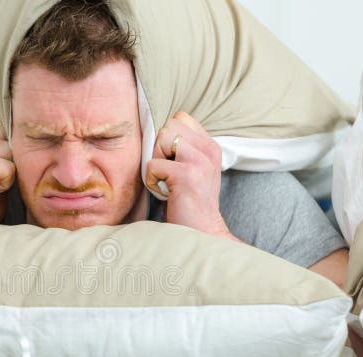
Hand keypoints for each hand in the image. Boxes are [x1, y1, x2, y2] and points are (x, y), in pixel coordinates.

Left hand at [146, 111, 232, 239]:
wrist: (202, 232)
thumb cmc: (189, 202)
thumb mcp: (192, 169)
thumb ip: (183, 148)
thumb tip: (156, 130)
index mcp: (210, 146)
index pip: (180, 118)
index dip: (168, 137)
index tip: (172, 161)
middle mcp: (208, 150)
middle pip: (168, 126)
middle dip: (160, 148)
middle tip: (168, 172)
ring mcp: (199, 161)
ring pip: (161, 139)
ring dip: (156, 161)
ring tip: (167, 181)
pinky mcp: (186, 175)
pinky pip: (153, 163)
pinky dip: (152, 180)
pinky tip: (165, 193)